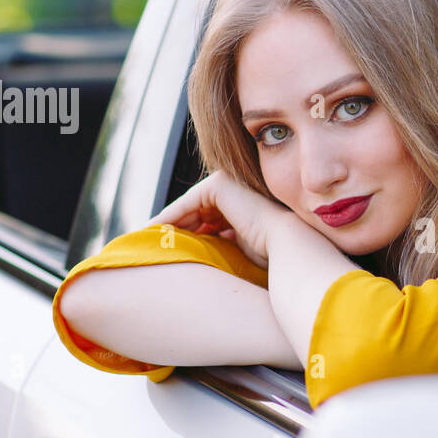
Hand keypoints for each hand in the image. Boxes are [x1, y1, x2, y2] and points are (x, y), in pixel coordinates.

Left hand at [148, 170, 290, 269]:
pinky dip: (168, 220)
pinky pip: (185, 205)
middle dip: (174, 230)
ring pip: (187, 209)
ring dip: (167, 226)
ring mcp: (226, 183)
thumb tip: (205, 252)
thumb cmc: (271, 254)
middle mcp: (235, 188)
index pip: (209, 219)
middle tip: (154, 247)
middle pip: (195, 212)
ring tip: (150, 243)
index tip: (171, 252)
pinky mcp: (217, 186)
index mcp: (243, 203)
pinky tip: (154, 234)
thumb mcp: (242, 248)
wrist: (286, 245)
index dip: (188, 236)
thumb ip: (224, 243)